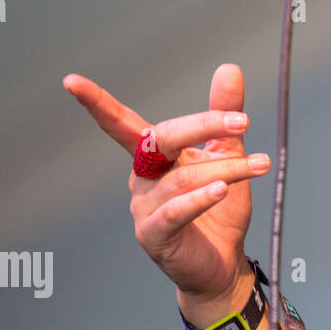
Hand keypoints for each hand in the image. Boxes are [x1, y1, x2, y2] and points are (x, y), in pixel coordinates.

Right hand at [62, 63, 268, 302]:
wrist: (223, 261)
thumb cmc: (219, 207)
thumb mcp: (225, 154)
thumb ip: (224, 115)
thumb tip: (228, 68)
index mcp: (153, 156)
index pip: (122, 124)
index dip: (97, 103)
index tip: (70, 81)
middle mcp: (142, 178)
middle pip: (160, 141)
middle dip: (201, 125)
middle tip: (242, 121)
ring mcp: (144, 208)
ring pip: (182, 177)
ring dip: (226, 169)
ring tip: (260, 164)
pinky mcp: (154, 236)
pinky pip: (174, 212)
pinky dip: (199, 199)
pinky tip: (221, 191)